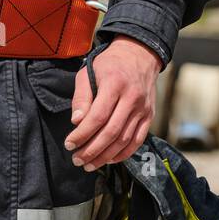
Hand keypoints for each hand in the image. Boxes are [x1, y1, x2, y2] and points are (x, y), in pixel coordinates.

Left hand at [64, 36, 160, 170]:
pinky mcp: (149, 116)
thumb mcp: (89, 72)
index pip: (97, 117)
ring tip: (89, 164)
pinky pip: (137, 140)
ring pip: (124, 140)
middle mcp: (132, 98)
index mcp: (115, 84)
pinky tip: (109, 159)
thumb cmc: (109, 64)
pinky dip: (123, 154)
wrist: (139, 55)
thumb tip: (76, 123)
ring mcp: (143, 108)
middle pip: (111, 132)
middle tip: (77, 160)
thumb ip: (81, 97)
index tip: (69, 144)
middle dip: (92, 150)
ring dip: (105, 156)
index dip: (82, 134)